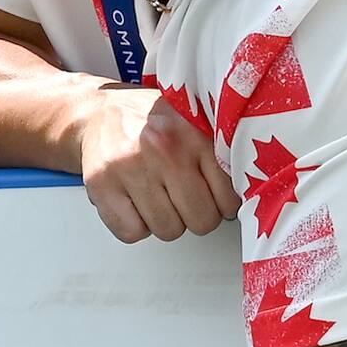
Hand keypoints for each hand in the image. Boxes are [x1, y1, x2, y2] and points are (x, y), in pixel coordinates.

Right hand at [78, 87, 237, 242]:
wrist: (96, 112)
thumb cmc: (149, 123)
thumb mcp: (191, 122)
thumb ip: (218, 151)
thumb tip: (250, 186)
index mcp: (193, 135)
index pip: (229, 198)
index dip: (222, 205)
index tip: (212, 196)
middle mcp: (164, 151)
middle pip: (201, 220)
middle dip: (195, 216)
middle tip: (183, 199)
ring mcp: (131, 168)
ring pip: (168, 230)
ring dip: (165, 221)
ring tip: (156, 196)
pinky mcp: (102, 186)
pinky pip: (133, 233)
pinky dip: (135, 226)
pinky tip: (134, 203)